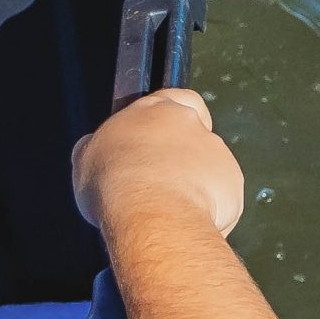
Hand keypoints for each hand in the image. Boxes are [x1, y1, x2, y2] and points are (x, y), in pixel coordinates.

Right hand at [72, 89, 245, 236]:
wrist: (151, 215)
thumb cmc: (115, 183)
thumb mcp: (87, 157)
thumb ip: (98, 146)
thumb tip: (95, 150)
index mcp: (156, 109)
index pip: (175, 97)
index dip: (171, 117)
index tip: (158, 139)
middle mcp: (191, 124)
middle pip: (193, 135)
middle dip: (181, 157)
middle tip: (160, 182)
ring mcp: (216, 152)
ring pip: (208, 168)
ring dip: (195, 185)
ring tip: (169, 211)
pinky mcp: (232, 183)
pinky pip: (222, 196)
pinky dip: (209, 208)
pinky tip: (184, 221)